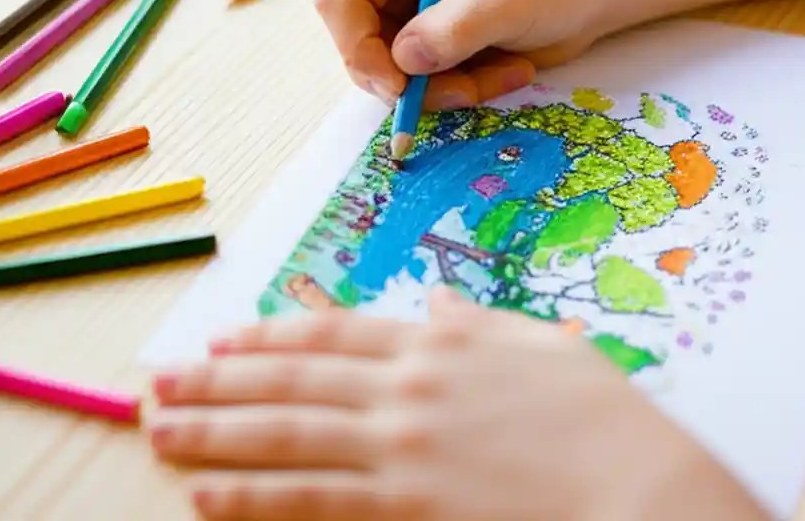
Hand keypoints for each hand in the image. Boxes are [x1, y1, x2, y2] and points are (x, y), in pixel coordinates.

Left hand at [149, 287, 764, 520]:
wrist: (644, 490)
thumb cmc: (607, 420)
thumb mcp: (544, 348)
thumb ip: (479, 325)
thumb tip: (433, 304)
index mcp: (440, 342)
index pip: (332, 333)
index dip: (269, 336)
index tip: (222, 339)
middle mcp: (406, 387)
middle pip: (291, 380)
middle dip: (218, 379)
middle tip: (163, 380)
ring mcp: (401, 447)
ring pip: (285, 433)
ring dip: (214, 430)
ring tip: (160, 430)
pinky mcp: (405, 505)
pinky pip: (312, 498)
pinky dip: (253, 495)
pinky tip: (207, 494)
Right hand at [315, 0, 617, 109]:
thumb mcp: (503, 3)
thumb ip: (450, 31)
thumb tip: (404, 64)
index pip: (340, 0)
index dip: (356, 46)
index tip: (397, 83)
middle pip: (358, 46)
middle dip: (408, 80)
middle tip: (460, 91)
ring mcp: (409, 15)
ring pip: (390, 76)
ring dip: (442, 90)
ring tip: (497, 76)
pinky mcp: (429, 47)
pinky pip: (420, 88)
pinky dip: (458, 92)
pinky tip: (503, 73)